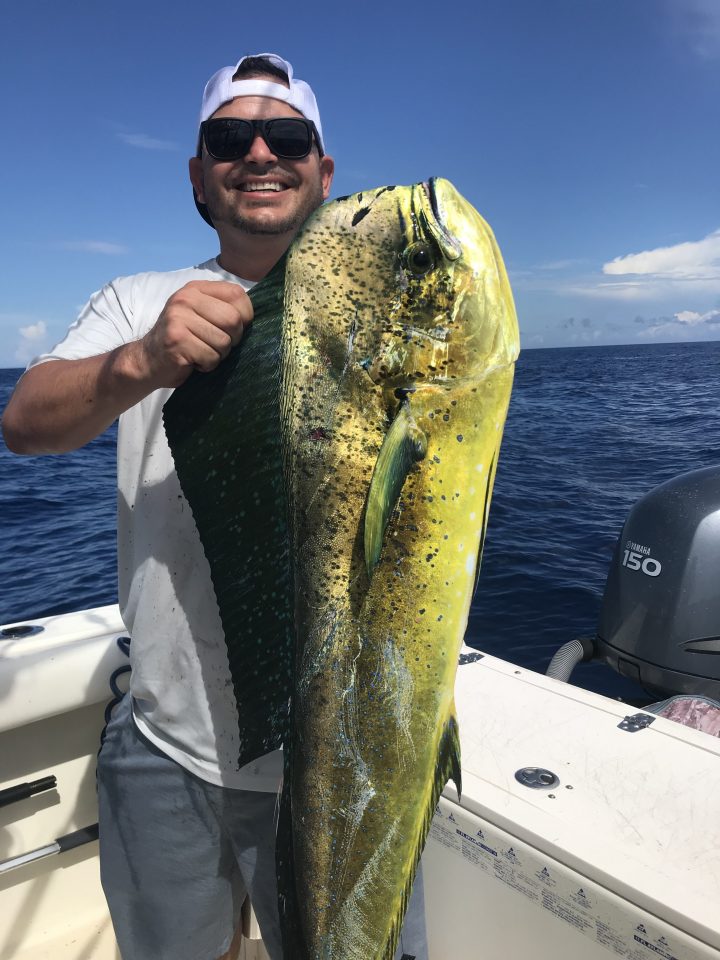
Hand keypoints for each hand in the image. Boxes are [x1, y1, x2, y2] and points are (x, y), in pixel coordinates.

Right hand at [137, 281, 252, 387]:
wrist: (148, 360)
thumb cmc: (183, 339)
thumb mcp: (201, 315)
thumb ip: (223, 309)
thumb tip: (255, 319)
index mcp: (196, 288)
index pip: (237, 294)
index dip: (246, 316)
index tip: (235, 329)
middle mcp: (185, 299)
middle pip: (233, 320)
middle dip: (233, 339)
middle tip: (218, 346)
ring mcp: (178, 318)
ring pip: (224, 342)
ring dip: (219, 355)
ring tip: (203, 353)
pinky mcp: (176, 340)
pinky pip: (210, 357)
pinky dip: (207, 365)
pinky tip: (194, 361)